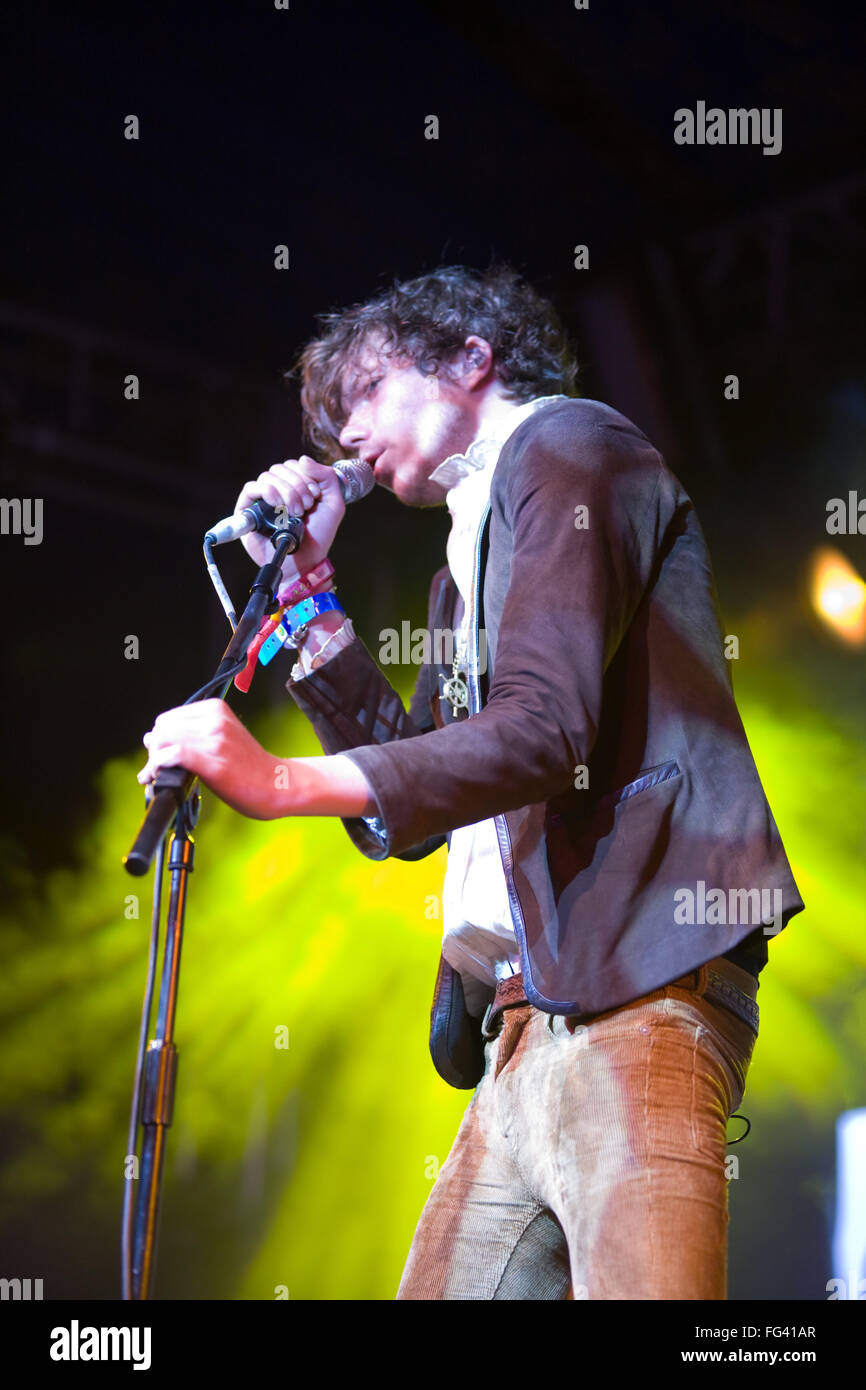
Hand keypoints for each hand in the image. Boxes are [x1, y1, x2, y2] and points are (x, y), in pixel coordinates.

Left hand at [137, 700, 295, 819]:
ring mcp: (213, 738)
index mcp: (215, 708)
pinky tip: (161, 778)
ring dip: (154, 761)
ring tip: (158, 776)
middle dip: (154, 750)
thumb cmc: (249, 767)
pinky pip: (170, 756)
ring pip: (163, 740)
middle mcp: (214, 718)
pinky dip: (158, 767)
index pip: (168, 717)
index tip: (162, 757)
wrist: (277, 784)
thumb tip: (150, 738)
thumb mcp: (221, 738)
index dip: (160, 739)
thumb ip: (190, 735)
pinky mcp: (212, 759)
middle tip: (159, 770)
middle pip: (162, 728)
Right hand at [233, 456, 345, 579]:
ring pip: (268, 476)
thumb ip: (326, 477)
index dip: (306, 476)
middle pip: (281, 468)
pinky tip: (278, 504)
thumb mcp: (333, 503)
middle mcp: (277, 490)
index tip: (315, 497)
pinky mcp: (248, 510)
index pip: (294, 465)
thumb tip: (302, 459)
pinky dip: (267, 491)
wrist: (306, 561)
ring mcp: (262, 500)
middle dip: (297, 486)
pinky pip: (251, 488)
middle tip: (306, 507)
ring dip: (286, 491)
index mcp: (295, 486)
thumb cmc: (318, 535)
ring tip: (295, 512)